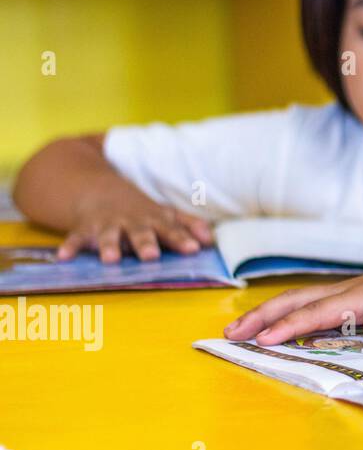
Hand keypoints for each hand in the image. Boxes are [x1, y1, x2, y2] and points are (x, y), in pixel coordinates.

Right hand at [57, 193, 212, 262]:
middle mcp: (131, 222)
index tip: (193, 249)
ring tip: (110, 259)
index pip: (171, 230)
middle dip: (145, 243)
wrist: (99, 190)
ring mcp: (107, 224)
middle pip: (140, 232)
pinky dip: (70, 246)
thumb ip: (189, 226)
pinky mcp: (84, 228)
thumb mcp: (165, 214)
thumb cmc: (140, 209)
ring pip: (108, 235)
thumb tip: (211, 240)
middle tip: (151, 256)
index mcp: (153, 220)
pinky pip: (76, 237)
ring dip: (108, 246)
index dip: (181, 239)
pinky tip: (64, 256)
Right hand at [223, 260, 362, 346]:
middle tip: (230, 334)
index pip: (319, 312)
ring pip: (301, 299)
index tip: (261, 341)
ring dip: (269, 312)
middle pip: (298, 300)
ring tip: (240, 329)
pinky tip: (279, 323)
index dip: (290, 327)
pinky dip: (288, 311)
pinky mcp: (355, 296)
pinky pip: (313, 302)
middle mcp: (351, 290)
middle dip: (262, 316)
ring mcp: (351, 291)